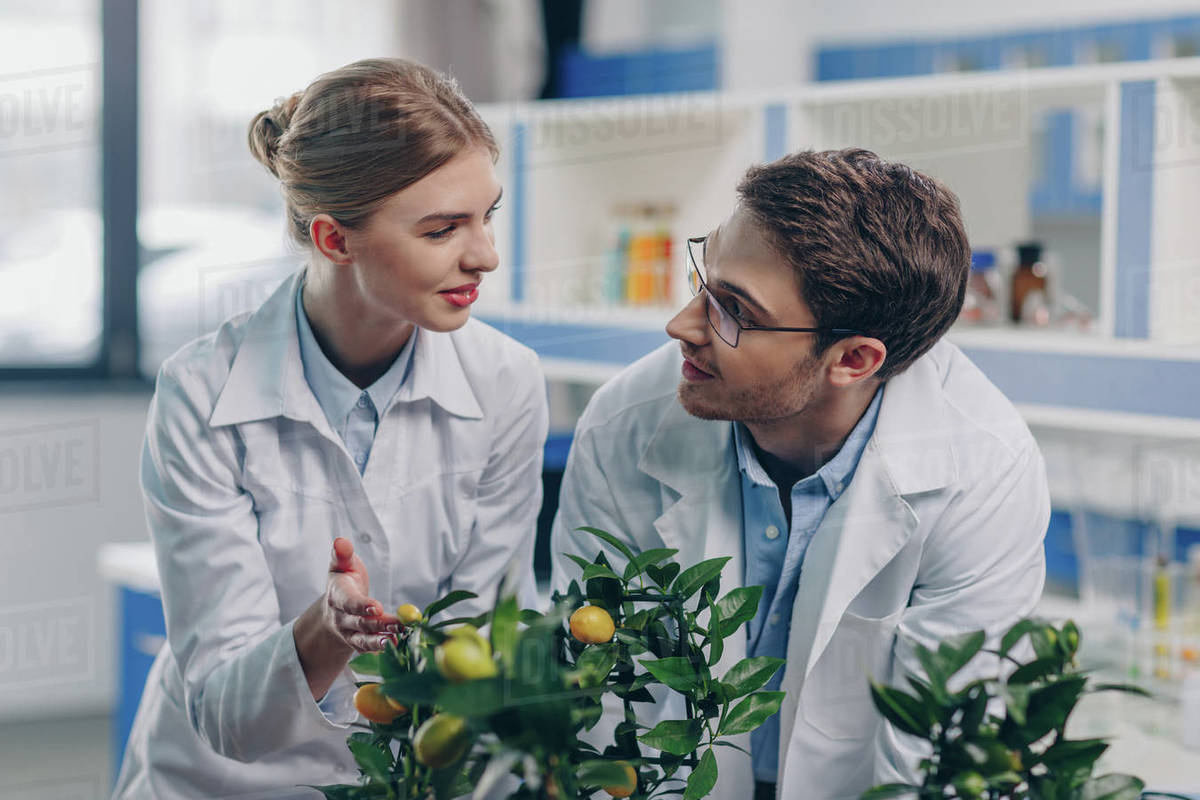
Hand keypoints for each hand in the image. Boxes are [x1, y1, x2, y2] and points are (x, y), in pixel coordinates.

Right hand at [322, 536, 400, 651]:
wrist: (336, 606)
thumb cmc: (344, 580)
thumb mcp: (342, 565)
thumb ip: (342, 554)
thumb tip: (340, 541)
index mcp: (338, 596)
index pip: (349, 603)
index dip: (362, 606)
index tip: (378, 607)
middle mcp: (342, 618)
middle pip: (361, 623)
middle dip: (380, 624)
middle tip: (400, 624)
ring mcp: (349, 633)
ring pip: (364, 640)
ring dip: (381, 641)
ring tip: (397, 640)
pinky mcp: (359, 643)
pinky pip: (369, 649)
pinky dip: (382, 650)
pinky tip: (399, 647)